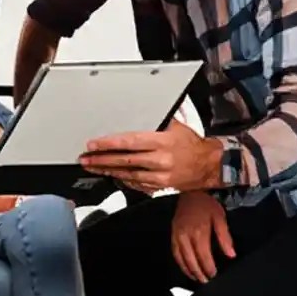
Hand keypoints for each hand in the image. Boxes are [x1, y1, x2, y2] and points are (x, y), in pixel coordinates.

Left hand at [78, 120, 224, 192]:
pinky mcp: (160, 187)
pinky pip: (137, 184)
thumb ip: (158, 119)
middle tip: (86, 159)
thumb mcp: (177, 125)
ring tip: (94, 167)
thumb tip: (143, 108)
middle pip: (125, 160)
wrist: (210, 166)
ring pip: (128, 174)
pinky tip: (112, 176)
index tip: (94, 145)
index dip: (109, 144)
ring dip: (108, 171)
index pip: (129, 142)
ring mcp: (160, 176)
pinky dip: (123, 180)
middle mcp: (160, 160)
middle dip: (102, 160)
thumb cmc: (193, 144)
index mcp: (162, 141)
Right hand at [171, 191, 234, 283]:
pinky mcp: (173, 233)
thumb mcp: (220, 218)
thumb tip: (231, 255)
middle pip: (191, 260)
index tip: (214, 275)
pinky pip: (175, 252)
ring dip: (189, 270)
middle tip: (206, 282)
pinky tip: (186, 268)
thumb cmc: (207, 203)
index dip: (209, 268)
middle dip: (199, 273)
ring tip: (197, 278)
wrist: (191, 191)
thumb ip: (225, 238)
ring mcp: (177, 235)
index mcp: (199, 232)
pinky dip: (180, 262)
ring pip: (181, 258)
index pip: (204, 256)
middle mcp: (185, 235)